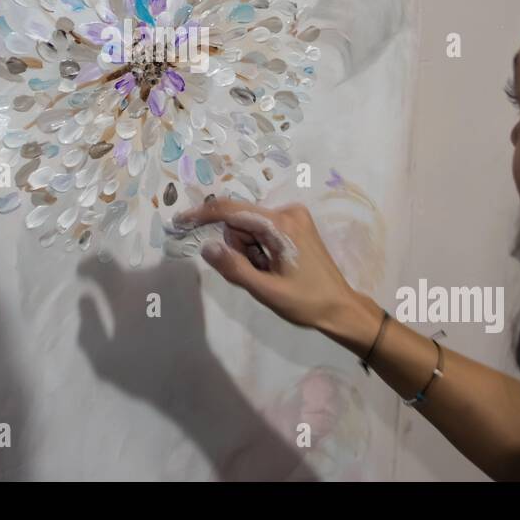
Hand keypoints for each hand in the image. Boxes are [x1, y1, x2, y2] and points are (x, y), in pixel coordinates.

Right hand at [173, 199, 359, 335]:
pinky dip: (258, 249)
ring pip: (249, 227)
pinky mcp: (295, 224)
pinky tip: (274, 267)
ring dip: (249, 251)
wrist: (340, 308)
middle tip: (257, 274)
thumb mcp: (266, 291)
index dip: (202, 215)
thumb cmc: (306, 302)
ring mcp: (294, 216)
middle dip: (238, 248)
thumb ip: (234, 268)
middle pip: (240, 221)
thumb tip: (207, 246)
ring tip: (268, 273)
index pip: (232, 210)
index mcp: (281, 225)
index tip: (179, 222)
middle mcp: (288, 211)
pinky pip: (261, 230)